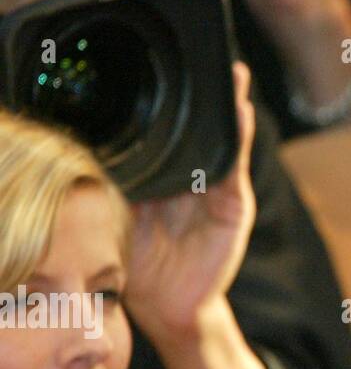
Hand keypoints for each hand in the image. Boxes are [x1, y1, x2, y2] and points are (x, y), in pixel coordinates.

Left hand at [125, 62, 256, 343]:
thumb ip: (118, 185)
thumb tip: (93, 148)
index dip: (177, 106)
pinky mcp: (233, 205)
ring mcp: (217, 191)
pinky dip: (240, 139)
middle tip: (216, 62)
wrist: (171, 306)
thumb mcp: (119, 217)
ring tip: (235, 76)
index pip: (172, 135)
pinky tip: (240, 114)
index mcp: (165, 179)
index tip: (176, 73)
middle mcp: (194, 180)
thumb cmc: (141, 266)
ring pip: (224, 141)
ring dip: (231, 108)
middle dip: (211, 97)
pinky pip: (236, 167)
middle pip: (204, 131)